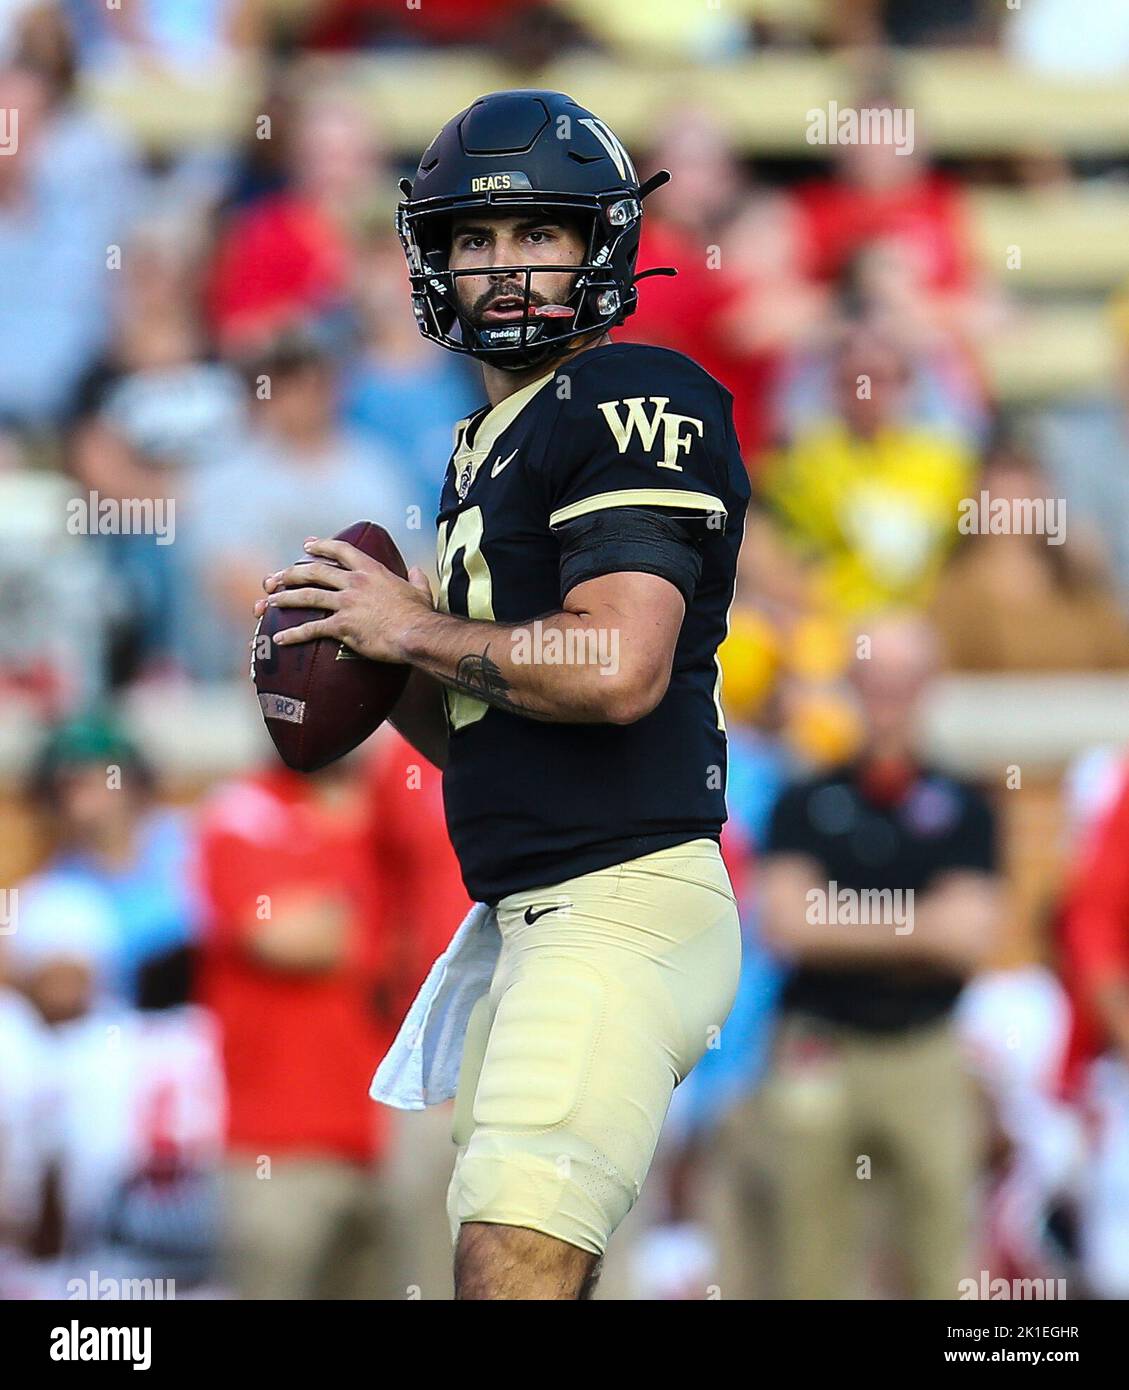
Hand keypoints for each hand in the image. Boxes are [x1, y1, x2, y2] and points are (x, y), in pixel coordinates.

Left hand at [254, 536, 434, 663]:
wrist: (417, 634)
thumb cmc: (420, 615)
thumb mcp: (421, 591)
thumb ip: (416, 579)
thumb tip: (417, 570)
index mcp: (371, 571)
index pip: (340, 550)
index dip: (321, 546)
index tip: (307, 545)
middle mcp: (354, 583)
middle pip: (315, 571)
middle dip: (292, 573)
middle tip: (276, 577)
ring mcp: (346, 603)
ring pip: (308, 596)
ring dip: (285, 598)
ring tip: (270, 602)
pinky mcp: (342, 626)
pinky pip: (312, 628)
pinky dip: (294, 634)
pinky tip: (280, 638)